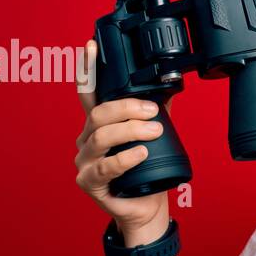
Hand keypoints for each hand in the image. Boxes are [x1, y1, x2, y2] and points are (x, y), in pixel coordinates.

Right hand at [74, 38, 174, 237]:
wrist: (146, 209)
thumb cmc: (147, 173)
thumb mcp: (153, 137)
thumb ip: (156, 111)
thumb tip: (170, 85)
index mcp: (98, 125)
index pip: (89, 93)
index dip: (88, 69)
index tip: (91, 46)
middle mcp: (87, 140)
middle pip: (99, 113)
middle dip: (127, 108)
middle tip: (153, 113)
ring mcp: (85, 161)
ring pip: (102, 137)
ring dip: (131, 130)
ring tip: (154, 132)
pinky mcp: (89, 182)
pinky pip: (105, 167)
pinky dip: (125, 158)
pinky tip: (140, 153)